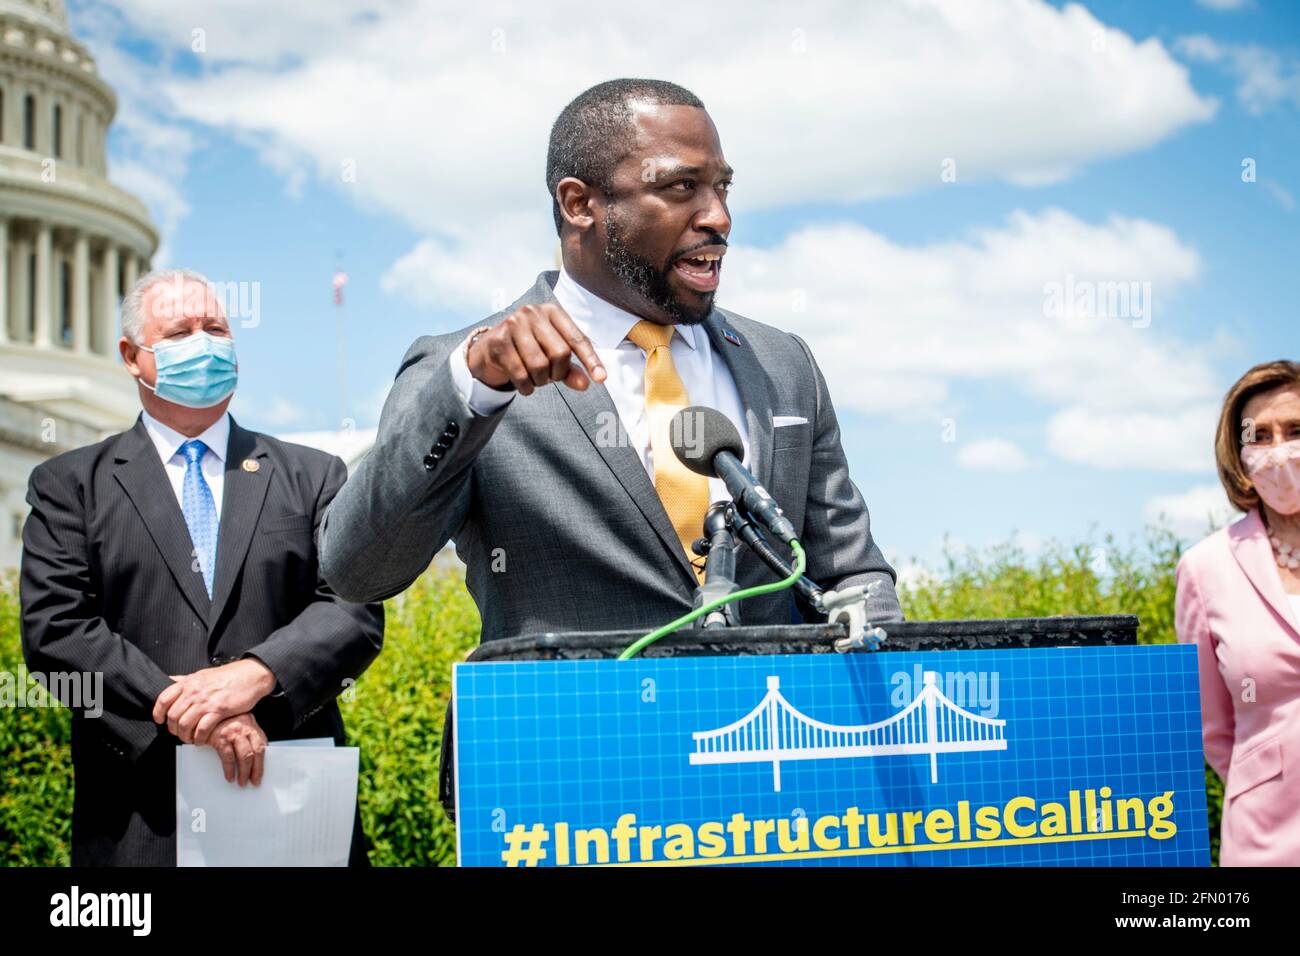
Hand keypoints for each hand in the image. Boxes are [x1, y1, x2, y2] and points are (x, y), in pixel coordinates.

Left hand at [152, 658, 277, 744]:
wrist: (250, 675)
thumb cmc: (228, 676)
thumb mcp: (203, 674)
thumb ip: (186, 679)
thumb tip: (171, 680)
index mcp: (189, 682)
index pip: (163, 699)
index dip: (158, 713)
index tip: (161, 720)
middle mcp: (194, 692)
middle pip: (173, 716)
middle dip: (173, 729)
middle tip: (179, 733)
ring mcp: (206, 701)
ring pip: (185, 725)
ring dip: (185, 736)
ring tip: (190, 739)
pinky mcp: (219, 710)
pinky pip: (202, 729)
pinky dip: (199, 738)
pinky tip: (201, 740)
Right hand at [206, 712, 267, 786]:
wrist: (200, 716)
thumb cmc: (219, 723)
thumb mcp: (237, 727)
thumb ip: (246, 739)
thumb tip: (254, 761)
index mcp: (251, 724)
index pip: (262, 745)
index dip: (262, 762)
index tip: (260, 775)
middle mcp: (244, 727)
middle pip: (256, 751)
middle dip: (256, 770)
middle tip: (254, 782)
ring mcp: (233, 732)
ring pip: (245, 756)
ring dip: (244, 772)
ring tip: (242, 782)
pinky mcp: (220, 737)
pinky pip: (229, 758)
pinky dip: (230, 770)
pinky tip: (230, 777)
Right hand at [467, 303, 606, 395]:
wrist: (490, 348)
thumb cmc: (528, 349)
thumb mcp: (552, 356)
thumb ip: (570, 369)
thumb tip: (585, 384)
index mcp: (552, 311)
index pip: (578, 338)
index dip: (591, 360)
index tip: (601, 379)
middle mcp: (533, 312)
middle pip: (560, 353)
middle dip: (558, 374)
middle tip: (551, 377)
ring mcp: (513, 324)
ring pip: (540, 366)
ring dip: (540, 382)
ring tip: (536, 379)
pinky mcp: (499, 341)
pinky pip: (521, 374)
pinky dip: (526, 387)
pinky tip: (525, 386)